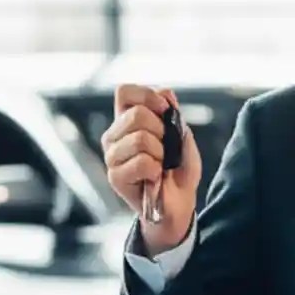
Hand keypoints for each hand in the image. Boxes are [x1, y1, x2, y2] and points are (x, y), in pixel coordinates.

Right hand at [102, 84, 202, 255]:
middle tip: (166, 149)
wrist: (178, 202)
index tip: (165, 112)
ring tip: (161, 164)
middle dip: (162, 130)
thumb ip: (173, 114)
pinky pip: (142, 161)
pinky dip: (157, 169)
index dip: (148, 96)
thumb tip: (165, 93)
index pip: (124, 92)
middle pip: (136, 114)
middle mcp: (114, 136)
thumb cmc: (178, 170)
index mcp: (126, 120)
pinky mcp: (115, 176)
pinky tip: (155, 177)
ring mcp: (112, 156)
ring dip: (161, 153)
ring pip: (140, 138)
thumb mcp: (183, 136)